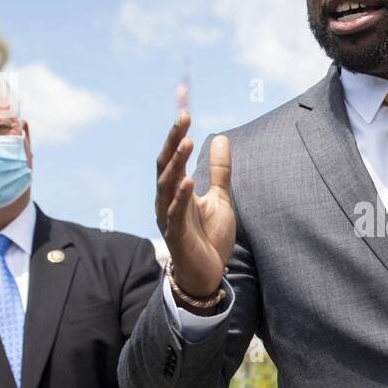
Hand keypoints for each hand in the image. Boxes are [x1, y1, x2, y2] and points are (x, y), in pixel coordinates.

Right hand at [156, 111, 235, 297]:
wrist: (207, 274)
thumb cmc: (209, 237)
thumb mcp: (220, 198)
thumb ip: (219, 171)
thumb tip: (221, 137)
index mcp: (176, 191)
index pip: (173, 158)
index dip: (177, 136)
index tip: (185, 113)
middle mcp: (167, 201)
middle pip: (165, 166)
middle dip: (173, 142)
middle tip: (182, 119)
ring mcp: (169, 218)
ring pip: (166, 186)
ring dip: (176, 164)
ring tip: (186, 143)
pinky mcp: (176, 236)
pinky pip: (174, 213)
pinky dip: (180, 197)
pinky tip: (187, 181)